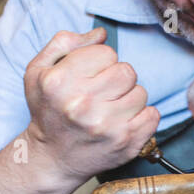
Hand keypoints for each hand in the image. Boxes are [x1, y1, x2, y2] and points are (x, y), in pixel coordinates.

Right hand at [22, 27, 159, 182]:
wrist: (51, 159)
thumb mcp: (39, 71)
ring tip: (109, 110)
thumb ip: (65, 43)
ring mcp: (106, 126)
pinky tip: (122, 122)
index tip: (90, 77)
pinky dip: (142, 117)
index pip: (106, 53)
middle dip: (117, 79)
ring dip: (129, 99)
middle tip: (102, 93)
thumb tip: (101, 34)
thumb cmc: (47, 111)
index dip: (100, 63)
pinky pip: (153, 115)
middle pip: (127, 71)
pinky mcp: (126, 143)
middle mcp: (82, 105)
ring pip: (141, 93)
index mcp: (59, 82)